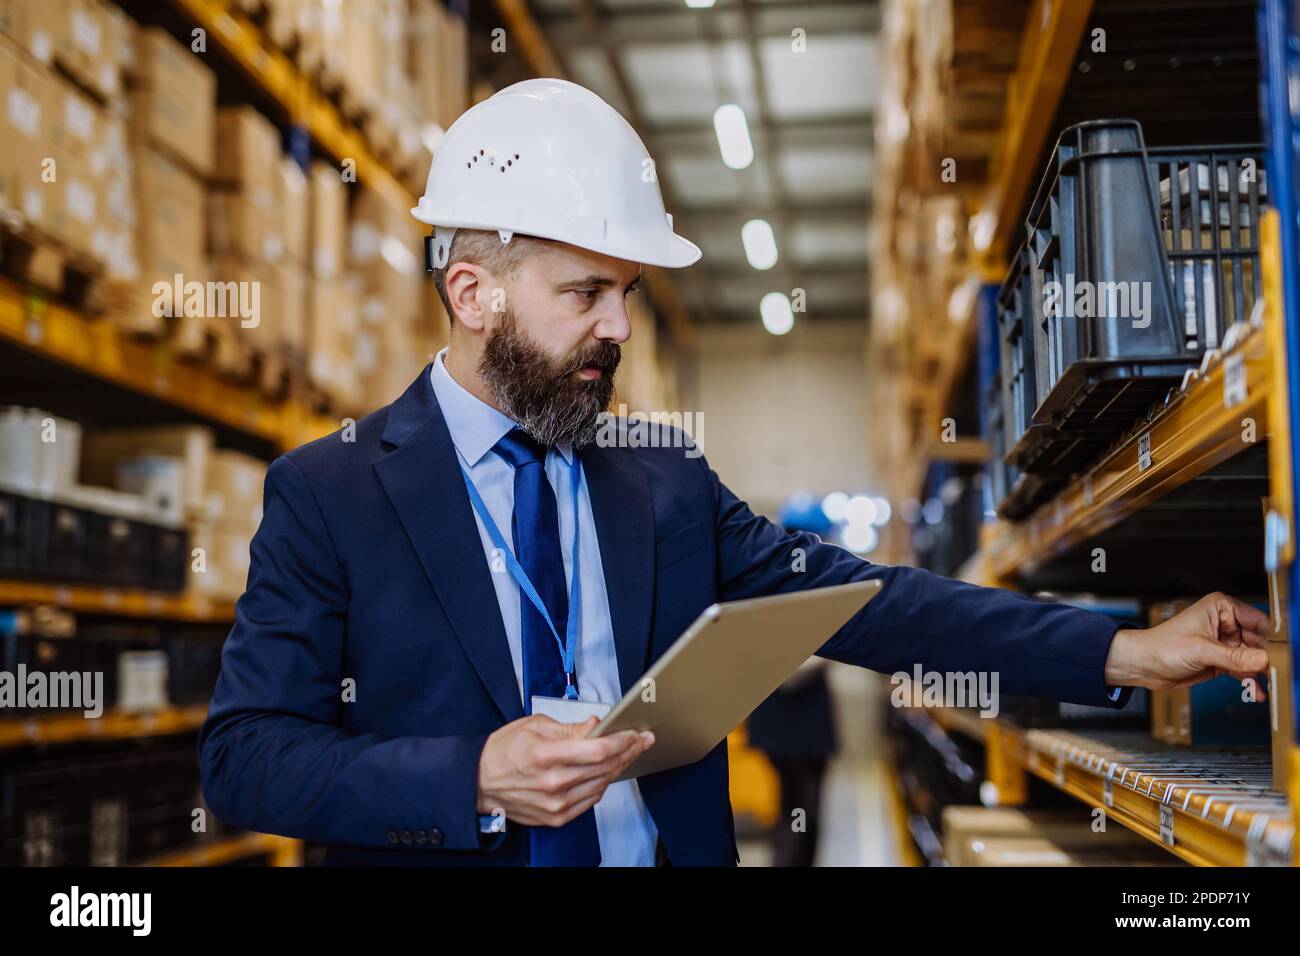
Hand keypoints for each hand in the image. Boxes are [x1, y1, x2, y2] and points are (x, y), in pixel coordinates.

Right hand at [476, 715, 653, 826]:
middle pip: (604, 767)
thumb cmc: (503, 751)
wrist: (479, 782)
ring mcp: (555, 803)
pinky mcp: (556, 817)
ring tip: (628, 753)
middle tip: (642, 740)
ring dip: (619, 768)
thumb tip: (596, 726)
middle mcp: (553, 782)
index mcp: (546, 755)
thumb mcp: (534, 726)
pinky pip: (590, 801)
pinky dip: (602, 785)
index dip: (622, 741)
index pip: (597, 749)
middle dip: (628, 751)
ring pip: (601, 785)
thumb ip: (570, 728)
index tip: (635, 733)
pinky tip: (607, 772)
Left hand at [1104, 592, 1270, 691]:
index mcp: (1222, 608)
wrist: (1143, 665)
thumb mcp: (1201, 650)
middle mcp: (1226, 623)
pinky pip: (1244, 670)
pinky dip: (1251, 682)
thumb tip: (1264, 660)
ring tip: (1275, 686)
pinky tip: (1258, 693)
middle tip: (1282, 675)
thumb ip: (1235, 657)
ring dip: (1263, 673)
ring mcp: (1225, 643)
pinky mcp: (1222, 660)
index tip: (1286, 654)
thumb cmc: (1162, 647)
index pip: (1259, 620)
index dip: (1274, 637)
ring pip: (1254, 658)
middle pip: (1260, 641)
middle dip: (1270, 659)